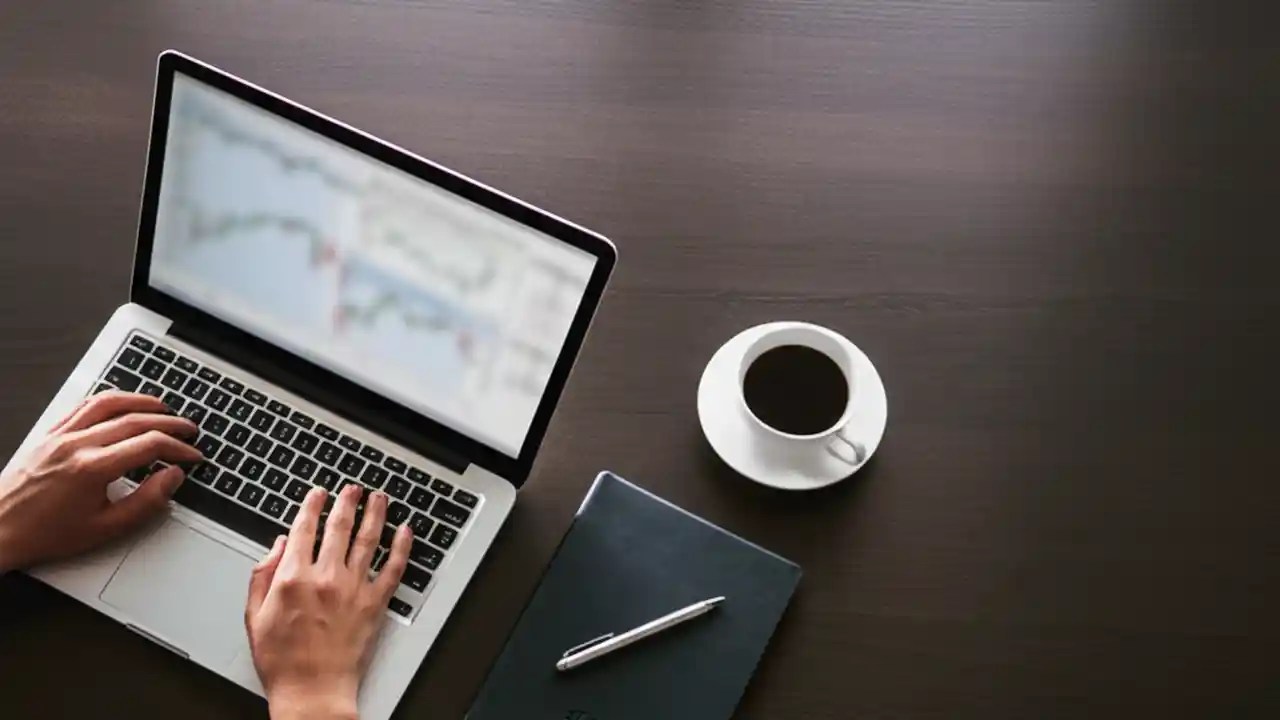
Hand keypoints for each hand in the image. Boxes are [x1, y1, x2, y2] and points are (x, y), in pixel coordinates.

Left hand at [0, 391, 200, 572]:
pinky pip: (83, 405)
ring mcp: (60, 435)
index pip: (149, 445)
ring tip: (163, 408)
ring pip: (109, 404)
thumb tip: (172, 478)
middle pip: (135, 420)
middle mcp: (76, 444)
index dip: (178, 448)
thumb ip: (146, 502)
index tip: (191, 455)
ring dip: (141, 401)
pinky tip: (122, 404)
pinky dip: (109, 400)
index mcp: (92, 468)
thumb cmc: (44, 534)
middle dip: (170, 423)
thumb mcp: (105, 529)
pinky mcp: (49, 434)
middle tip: (189, 430)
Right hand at [246, 484, 410, 719]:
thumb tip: (278, 546)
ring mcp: (353, 589)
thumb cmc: (282, 660)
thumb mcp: (254, 617)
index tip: (318, 493)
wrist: (312, 690)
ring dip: (375, 514)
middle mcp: (326, 577)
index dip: (312, 506)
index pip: (305, 529)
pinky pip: (394, 569)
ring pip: (369, 540)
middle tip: (352, 488)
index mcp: (293, 578)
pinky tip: (406, 531)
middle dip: (346, 502)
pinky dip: (402, 547)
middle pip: (339, 527)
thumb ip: (262, 576)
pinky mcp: (375, 603)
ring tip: (379, 497)